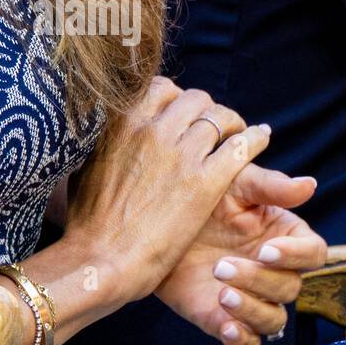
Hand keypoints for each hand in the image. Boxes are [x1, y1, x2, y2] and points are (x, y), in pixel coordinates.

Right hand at [65, 77, 272, 305]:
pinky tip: (261, 139)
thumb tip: (106, 131)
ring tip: (236, 134)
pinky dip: (255, 139)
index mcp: (122, 121)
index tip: (182, 112)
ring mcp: (180, 153)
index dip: (176, 99)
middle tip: (213, 126)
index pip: (160, 88)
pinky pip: (240, 147)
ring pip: (219, 117)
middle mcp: (152, 128)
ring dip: (231, 123)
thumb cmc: (88, 218)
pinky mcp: (205, 182)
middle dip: (206, 109)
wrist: (101, 256)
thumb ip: (104, 139)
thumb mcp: (84, 163)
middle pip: (193, 99)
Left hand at [155, 161, 326, 344]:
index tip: (267, 250)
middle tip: (222, 266)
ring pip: (272, 320)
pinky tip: (225, 325)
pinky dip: (241, 339)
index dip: (296, 255)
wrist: (153, 222)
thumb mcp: (231, 184)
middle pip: (289, 288)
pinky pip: (247, 343)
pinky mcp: (224, 318)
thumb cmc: (199, 197)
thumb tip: (309, 184)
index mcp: (282, 235)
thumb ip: (269, 185)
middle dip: (258, 279)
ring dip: (251, 310)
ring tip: (222, 293)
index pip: (313, 252)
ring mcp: (250, 297)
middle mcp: (272, 270)